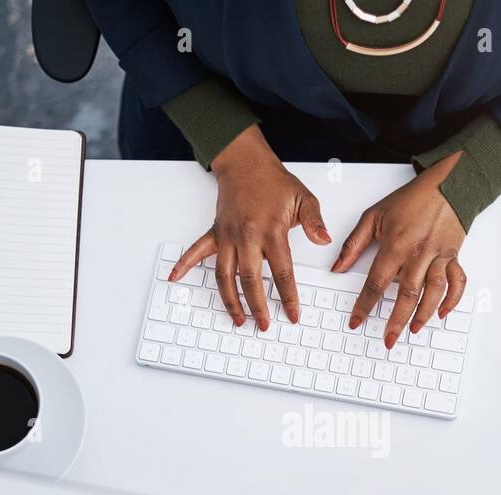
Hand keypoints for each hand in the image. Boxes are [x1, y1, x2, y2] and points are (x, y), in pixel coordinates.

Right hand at [168, 126, 330, 330]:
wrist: (245, 162)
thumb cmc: (273, 182)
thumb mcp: (303, 198)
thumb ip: (315, 221)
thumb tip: (325, 240)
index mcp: (271, 231)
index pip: (282, 272)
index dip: (288, 297)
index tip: (292, 315)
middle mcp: (247, 237)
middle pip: (251, 281)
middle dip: (258, 307)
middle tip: (264, 326)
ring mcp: (228, 236)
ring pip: (225, 276)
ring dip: (230, 300)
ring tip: (238, 319)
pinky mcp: (215, 233)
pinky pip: (197, 251)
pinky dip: (184, 264)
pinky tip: (175, 278)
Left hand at [333, 152, 466, 348]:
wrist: (448, 184)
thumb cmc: (411, 199)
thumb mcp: (374, 216)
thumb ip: (353, 243)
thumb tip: (337, 267)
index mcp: (395, 244)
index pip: (376, 282)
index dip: (364, 305)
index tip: (356, 321)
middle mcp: (418, 253)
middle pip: (406, 293)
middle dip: (396, 320)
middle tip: (388, 339)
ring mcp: (438, 256)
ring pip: (433, 291)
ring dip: (423, 314)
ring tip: (413, 330)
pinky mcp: (453, 256)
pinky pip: (457, 282)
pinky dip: (452, 299)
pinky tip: (443, 313)